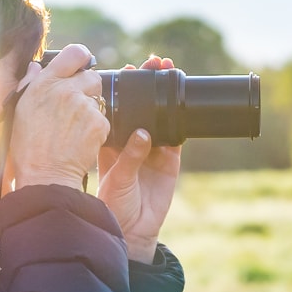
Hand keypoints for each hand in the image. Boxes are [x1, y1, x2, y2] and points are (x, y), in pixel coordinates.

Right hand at [10, 44, 108, 190]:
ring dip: (91, 111)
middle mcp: (65, 90)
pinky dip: (96, 130)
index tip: (81, 66)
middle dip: (88, 89)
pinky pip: (103, 120)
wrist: (45, 175)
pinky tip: (81, 141)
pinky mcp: (98, 123)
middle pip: (92, 76)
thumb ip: (31, 83)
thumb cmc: (27, 147)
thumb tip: (37, 66)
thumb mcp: (21, 110)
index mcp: (45, 83)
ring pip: (99, 100)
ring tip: (74, 129)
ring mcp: (84, 106)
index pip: (74, 53)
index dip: (81, 58)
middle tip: (76, 108)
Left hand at [97, 55, 181, 262]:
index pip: (117, 107)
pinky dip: (180, 122)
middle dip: (148, 83)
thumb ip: (128, 157)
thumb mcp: (116, 178)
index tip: (128, 68)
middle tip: (154, 61)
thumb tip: (143, 135)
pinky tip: (181, 106)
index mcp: (110, 140)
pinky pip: (177, 137)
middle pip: (142, 106)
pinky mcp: (170, 160)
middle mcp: (132, 140)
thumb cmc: (113, 204)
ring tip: (168, 70)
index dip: (123, 87)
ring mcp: (153, 148)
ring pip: (161, 115)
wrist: (132, 230)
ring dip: (165, 95)